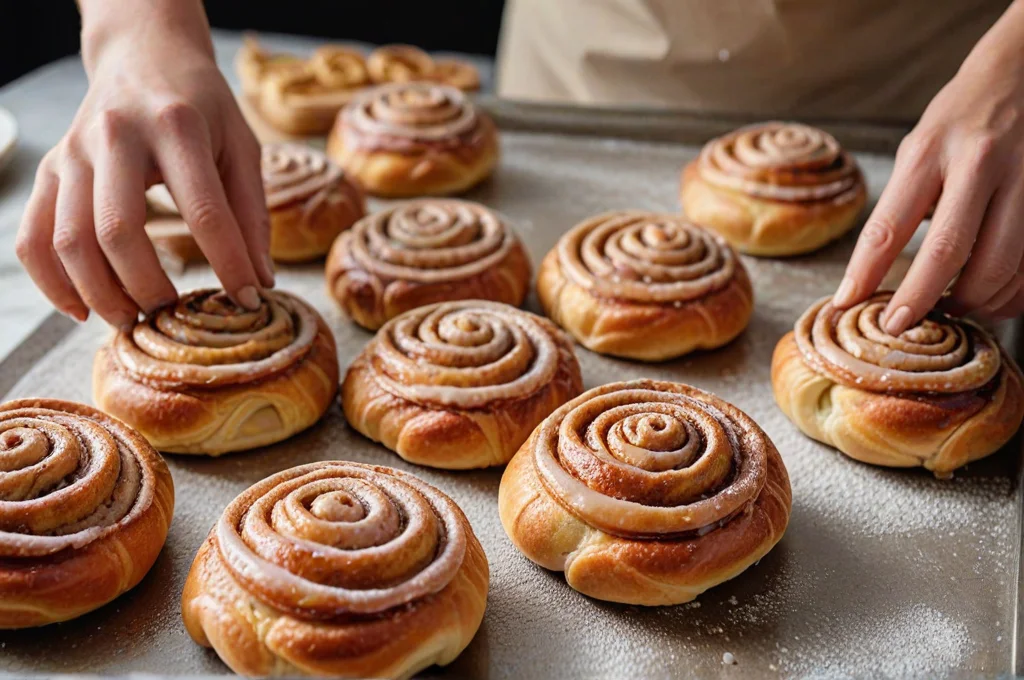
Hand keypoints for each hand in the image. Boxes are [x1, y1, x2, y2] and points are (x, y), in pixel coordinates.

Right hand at [16, 5, 273, 329]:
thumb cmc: (203, 106)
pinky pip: (33, 237)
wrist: (144, 54)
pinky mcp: (50, 169)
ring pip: (69, 241)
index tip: (246, 301)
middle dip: (148, 288)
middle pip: (118, 232)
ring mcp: (74, 152)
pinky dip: (51, 283)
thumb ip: (252, 214)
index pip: (204, 211)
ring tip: (134, 320)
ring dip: (100, 295)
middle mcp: (117, 136)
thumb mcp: (242, 147)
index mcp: (177, 126)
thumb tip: (260, 282)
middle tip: (173, 314)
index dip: (229, 264)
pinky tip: (83, 308)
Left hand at [833, 0, 1023, 332]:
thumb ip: (903, 205)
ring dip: (974, 302)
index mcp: (929, 153)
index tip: (846, 303)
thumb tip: (873, 274)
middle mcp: (978, 164)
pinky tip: (994, 296)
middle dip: (920, 300)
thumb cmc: (960, 120)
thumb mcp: (919, 150)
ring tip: (952, 309)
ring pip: (1001, 266)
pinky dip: (1011, 292)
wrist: (1023, 73)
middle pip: (947, 253)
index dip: (864, 273)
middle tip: (900, 326)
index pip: (888, 227)